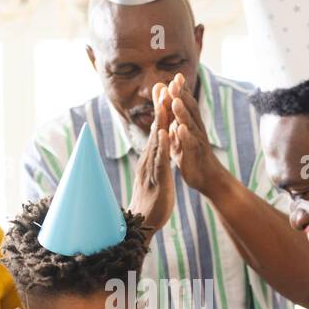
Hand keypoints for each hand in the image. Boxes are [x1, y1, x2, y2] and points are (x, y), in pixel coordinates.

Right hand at [128, 83, 174, 234]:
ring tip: (164, 101)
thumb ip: (156, 160)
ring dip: (160, 120)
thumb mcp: (155, 175)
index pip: (157, 130)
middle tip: (161, 84)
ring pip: (156, 140)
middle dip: (159, 107)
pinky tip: (165, 132)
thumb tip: (159, 148)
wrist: (143, 224)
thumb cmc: (151, 200)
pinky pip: (159, 159)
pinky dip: (162, 145)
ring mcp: (151, 168)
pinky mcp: (156, 179)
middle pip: (154, 129)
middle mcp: (148, 159)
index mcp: (150, 158)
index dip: (161, 110)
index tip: (163, 90)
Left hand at [166, 73, 222, 193]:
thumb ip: (174, 123)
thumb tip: (168, 108)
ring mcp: (198, 142)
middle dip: (182, 95)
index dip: (182, 91)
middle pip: (190, 110)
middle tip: (175, 80)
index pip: (187, 105)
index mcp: (192, 126)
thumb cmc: (193, 158)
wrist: (208, 179)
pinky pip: (191, 144)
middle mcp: (197, 130)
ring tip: (175, 99)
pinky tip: (180, 128)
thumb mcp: (180, 138)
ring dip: (182, 112)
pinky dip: (185, 136)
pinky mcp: (196, 155)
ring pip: (190, 125)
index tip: (175, 76)